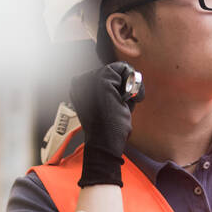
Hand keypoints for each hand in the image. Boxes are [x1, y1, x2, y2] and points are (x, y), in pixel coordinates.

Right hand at [69, 62, 144, 187]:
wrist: (104, 143)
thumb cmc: (108, 128)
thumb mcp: (107, 104)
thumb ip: (112, 88)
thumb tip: (129, 74)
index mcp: (78, 87)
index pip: (105, 76)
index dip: (117, 88)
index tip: (117, 103)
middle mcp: (80, 81)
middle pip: (113, 71)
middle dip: (124, 87)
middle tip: (120, 105)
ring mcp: (89, 78)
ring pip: (119, 69)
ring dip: (128, 86)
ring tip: (121, 103)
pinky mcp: (102, 79)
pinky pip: (124, 69)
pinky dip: (133, 82)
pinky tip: (127, 97)